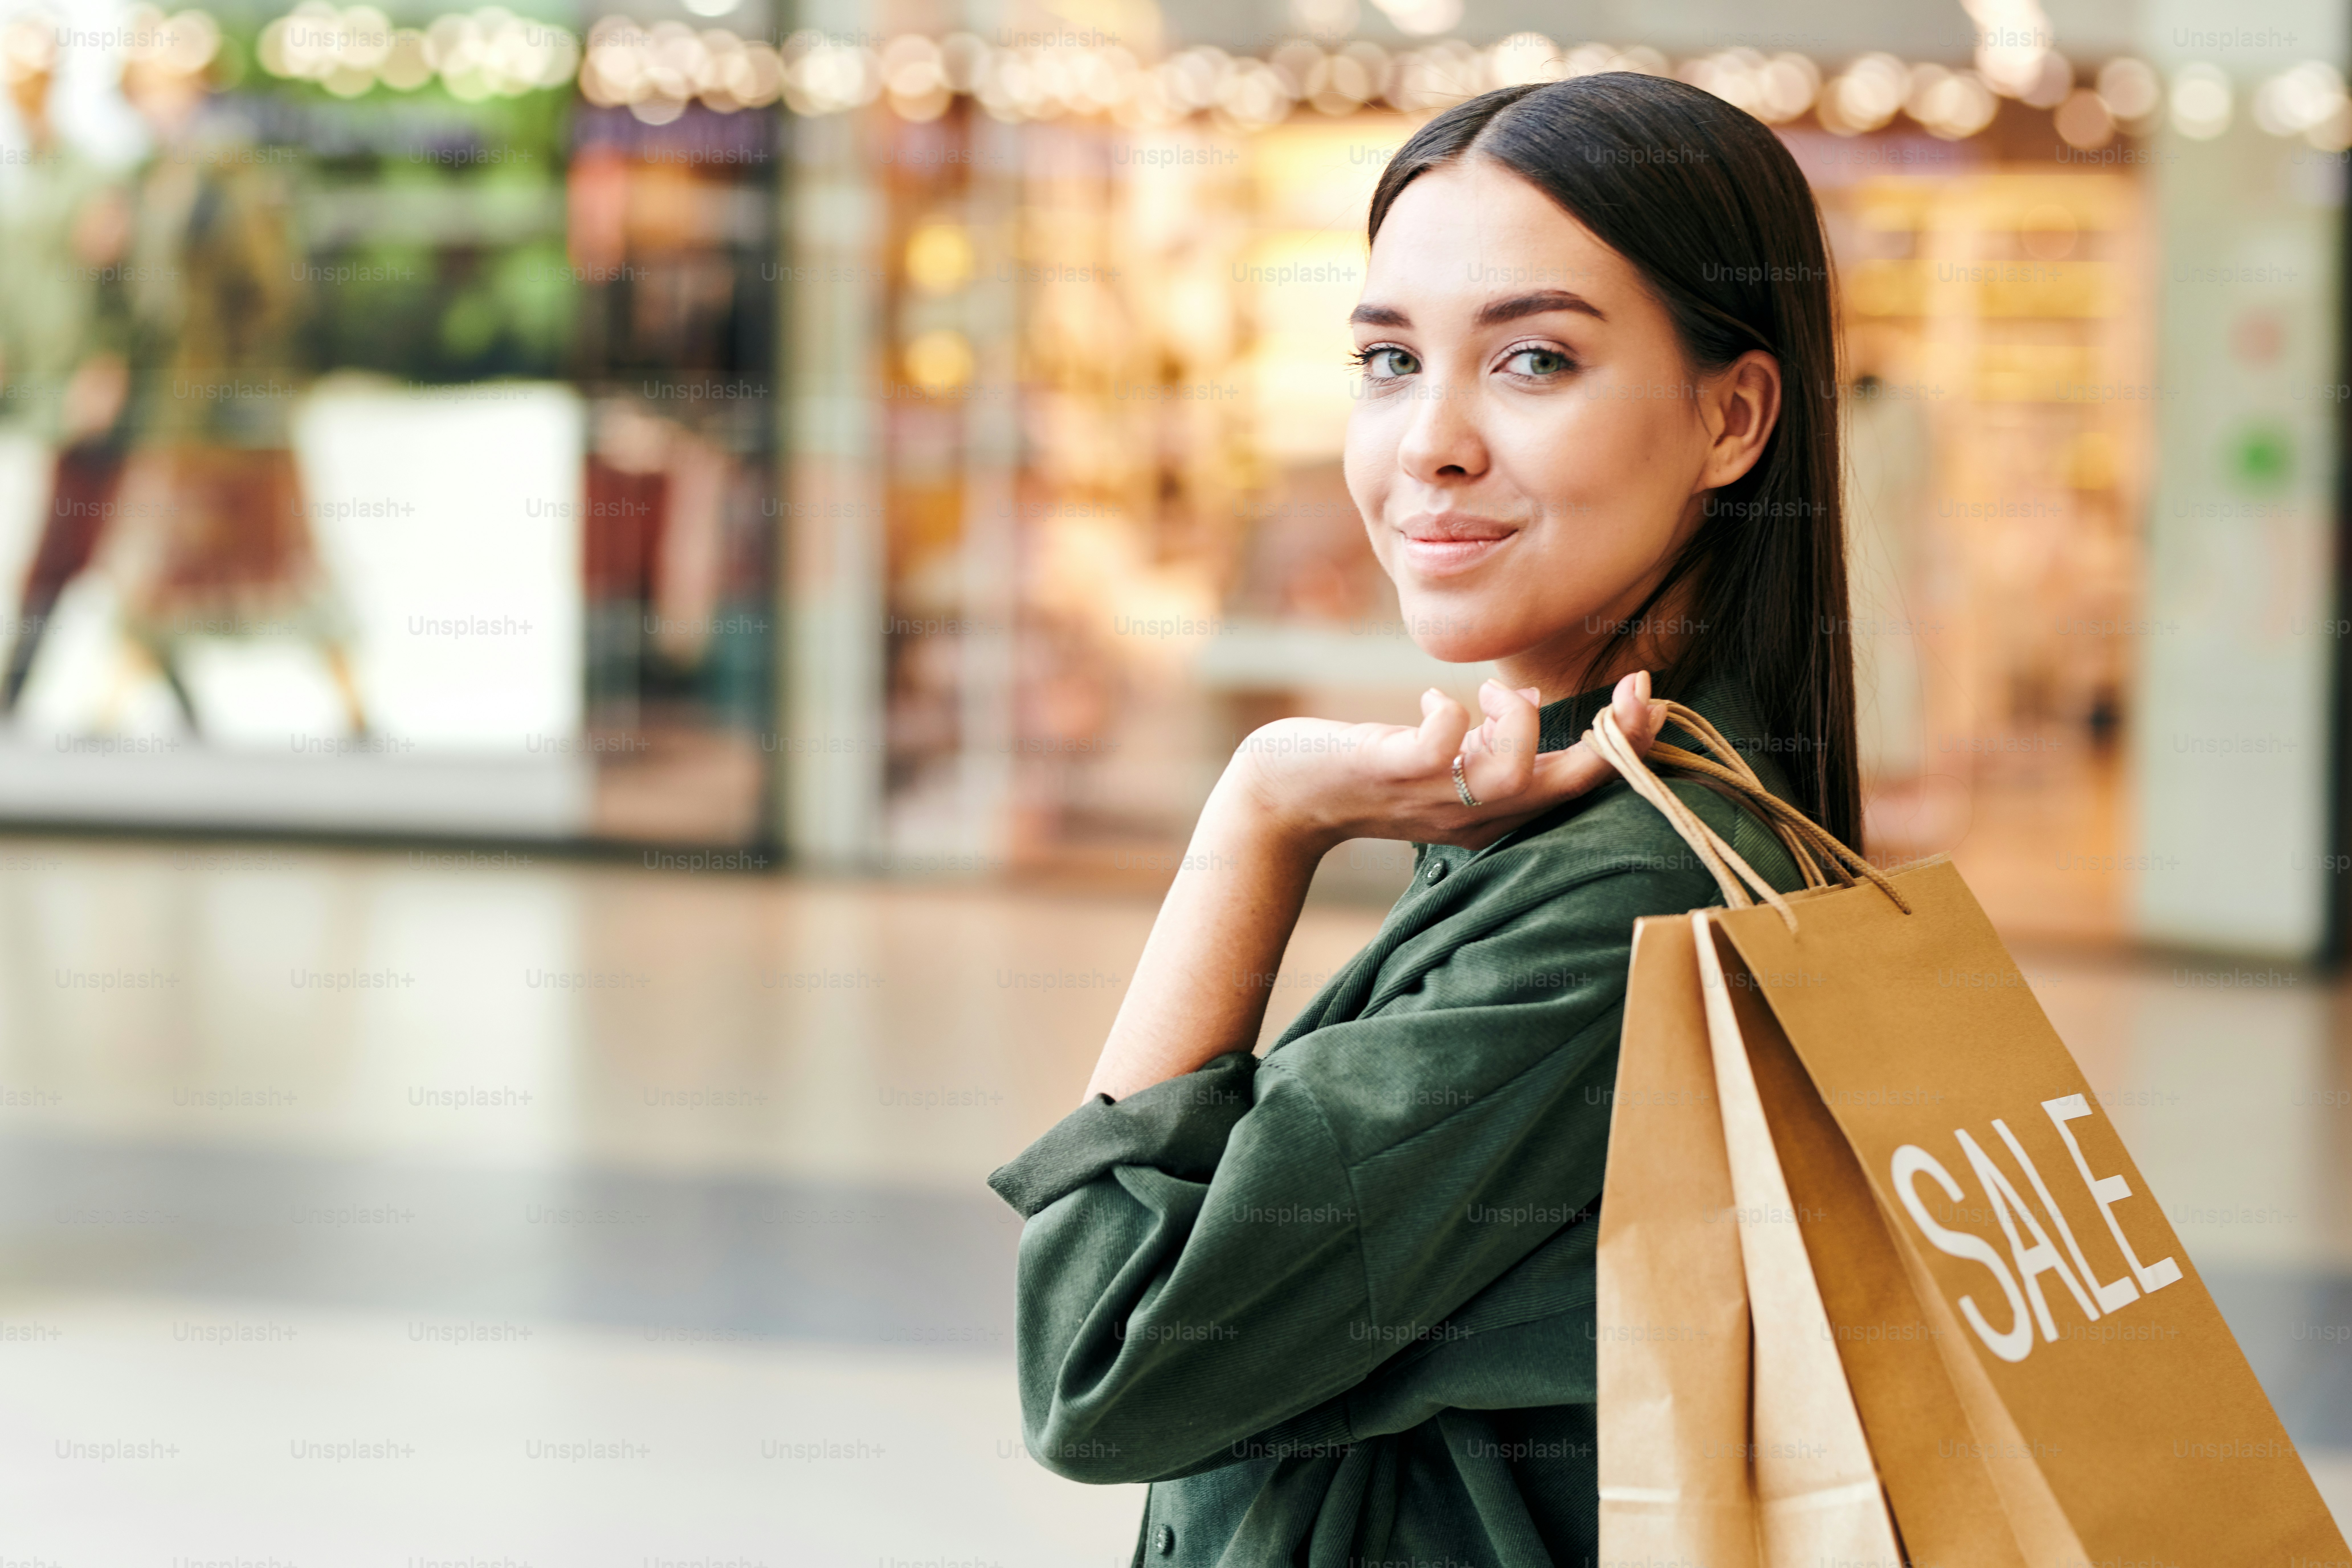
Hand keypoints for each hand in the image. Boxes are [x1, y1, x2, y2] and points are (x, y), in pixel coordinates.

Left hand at [1227, 669, 1663, 855]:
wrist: (1289, 796)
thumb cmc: (1370, 770)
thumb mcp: (1445, 762)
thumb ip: (1490, 742)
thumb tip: (1525, 701)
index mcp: (1499, 809)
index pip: (1583, 787)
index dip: (1628, 747)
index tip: (1651, 698)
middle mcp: (1478, 814)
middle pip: (1570, 786)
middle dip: (1614, 738)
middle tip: (1633, 688)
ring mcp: (1438, 797)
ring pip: (1513, 772)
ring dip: (1517, 719)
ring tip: (1490, 692)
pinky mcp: (1395, 772)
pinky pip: (1440, 743)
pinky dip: (1446, 710)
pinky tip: (1430, 701)